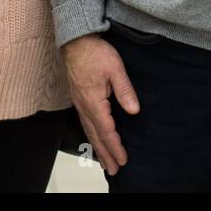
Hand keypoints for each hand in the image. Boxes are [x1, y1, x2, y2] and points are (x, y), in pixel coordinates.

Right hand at [62, 33, 139, 174]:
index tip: (123, 159)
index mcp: (94, 101)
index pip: (106, 130)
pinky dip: (91, 136)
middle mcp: (84, 106)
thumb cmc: (95, 52)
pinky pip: (85, 122)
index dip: (115, 146)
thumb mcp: (116, 68)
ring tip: (105, 162)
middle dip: (106, 154)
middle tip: (114, 170)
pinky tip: (95, 139)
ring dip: (98, 148)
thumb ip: (125, 90)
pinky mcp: (79, 98)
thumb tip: (134, 110)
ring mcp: (79, 103)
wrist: (76, 40)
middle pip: (95, 136)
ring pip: (89, 131)